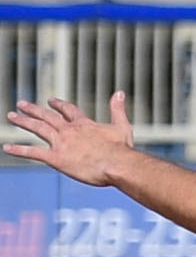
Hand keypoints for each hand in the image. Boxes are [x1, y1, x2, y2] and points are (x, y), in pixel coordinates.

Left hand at [4, 91, 135, 184]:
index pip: (68, 110)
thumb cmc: (121, 148)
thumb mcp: (122, 126)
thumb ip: (118, 109)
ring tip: (12, 116)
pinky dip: (19, 150)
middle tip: (21, 104)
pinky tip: (7, 148)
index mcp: (84, 124)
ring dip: (24, 122)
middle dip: (34, 109)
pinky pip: (33, 152)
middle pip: (47, 116)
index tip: (51, 101)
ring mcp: (61, 143)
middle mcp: (68, 130)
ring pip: (38, 128)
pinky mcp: (56, 158)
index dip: (59, 105)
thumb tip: (120, 92)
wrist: (117, 164)